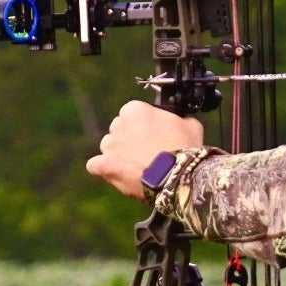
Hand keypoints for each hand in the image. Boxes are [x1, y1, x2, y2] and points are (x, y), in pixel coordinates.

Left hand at [85, 100, 205, 200]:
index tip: (152, 136)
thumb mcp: (190, 124)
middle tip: (145, 153)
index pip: (132, 114)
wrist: (178, 176)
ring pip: (108, 147)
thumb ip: (178, 119)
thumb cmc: (185, 149)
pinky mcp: (105, 165)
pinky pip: (95, 165)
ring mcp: (110, 145)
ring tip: (135, 167)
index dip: (142, 126)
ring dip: (118, 155)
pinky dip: (103, 169)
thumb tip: (180, 121)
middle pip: (119, 130)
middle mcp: (118, 124)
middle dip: (129, 140)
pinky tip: (115, 174)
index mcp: (135, 110)